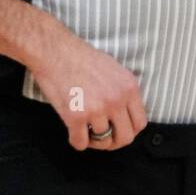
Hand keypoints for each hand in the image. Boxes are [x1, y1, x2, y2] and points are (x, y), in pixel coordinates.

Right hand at [28, 21, 148, 151]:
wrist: (56, 51)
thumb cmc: (82, 58)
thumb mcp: (116, 70)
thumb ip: (124, 92)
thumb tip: (127, 116)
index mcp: (129, 88)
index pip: (140, 123)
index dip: (129, 130)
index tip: (119, 131)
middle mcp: (117, 100)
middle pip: (125, 137)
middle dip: (114, 142)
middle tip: (103, 139)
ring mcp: (97, 109)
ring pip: (103, 142)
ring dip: (93, 140)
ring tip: (85, 129)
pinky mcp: (76, 116)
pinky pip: (80, 143)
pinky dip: (77, 141)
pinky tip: (74, 132)